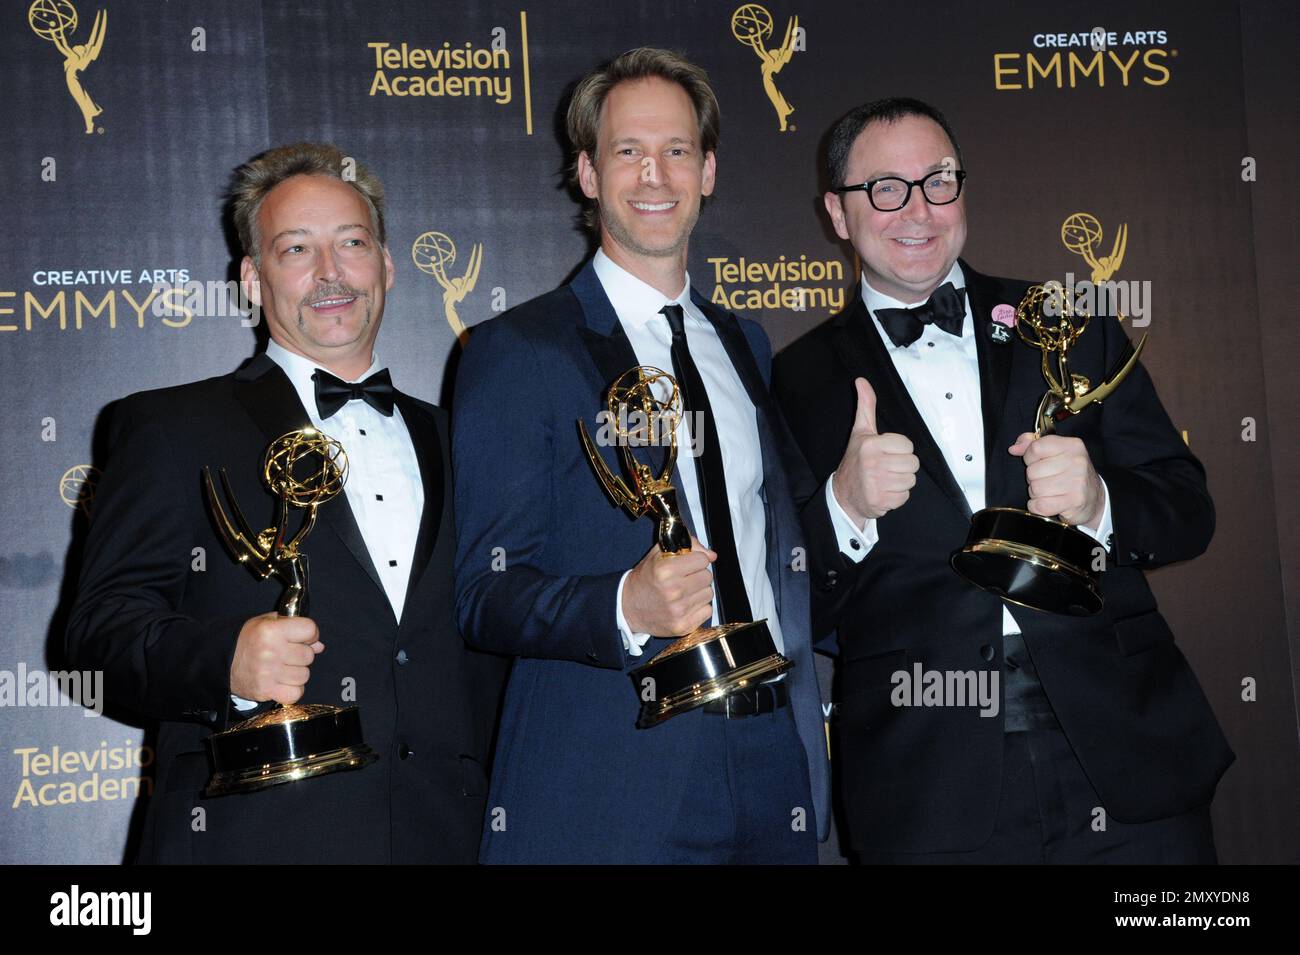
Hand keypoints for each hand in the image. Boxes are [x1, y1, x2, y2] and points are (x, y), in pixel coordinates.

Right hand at [229, 612, 323, 704]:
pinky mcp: (266, 691)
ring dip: (297, 673)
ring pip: (304, 675)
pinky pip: (296, 693)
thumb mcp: (266, 623)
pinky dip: (292, 689)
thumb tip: (318, 645)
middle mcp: (271, 651)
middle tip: (286, 654)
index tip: (303, 637)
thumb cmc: (246, 640)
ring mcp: (269, 673)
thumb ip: (293, 627)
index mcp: (271, 631)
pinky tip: (282, 682)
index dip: (310, 634)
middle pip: (308, 655)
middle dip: (301, 655)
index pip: (309, 630)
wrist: (220, 663)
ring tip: (281, 668)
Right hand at [622, 537, 715, 636]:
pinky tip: (685, 605)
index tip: (688, 563)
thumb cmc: (645, 579)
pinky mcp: (683, 626)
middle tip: (684, 578)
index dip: (695, 559)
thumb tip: (712, 555)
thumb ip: (687, 545)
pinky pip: (707, 610)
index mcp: (665, 570)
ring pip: (709, 593)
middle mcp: (673, 591)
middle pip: (707, 576)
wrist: (628, 607)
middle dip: (698, 574)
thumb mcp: (658, 554)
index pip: (702, 560)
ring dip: (699, 591)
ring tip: (683, 592)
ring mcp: (679, 611)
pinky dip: (699, 607)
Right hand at [832, 377, 918, 524]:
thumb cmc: (855, 460)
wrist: (843, 495)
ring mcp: (876, 484)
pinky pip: (904, 497)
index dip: (900, 450)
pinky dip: (896, 497)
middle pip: (912, 464)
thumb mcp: (860, 432)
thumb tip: (861, 380)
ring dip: (900, 482)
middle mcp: (872, 464)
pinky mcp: (880, 501)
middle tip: (886, 468)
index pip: (908, 446)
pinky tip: (883, 492)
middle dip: (902, 467)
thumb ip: (865, 406)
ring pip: (910, 480)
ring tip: (884, 480)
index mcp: (870, 444)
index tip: (885, 453)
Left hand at [1009, 432, 1103, 527]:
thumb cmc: (1070, 474)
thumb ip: (1033, 444)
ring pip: (1035, 488)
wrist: (1093, 499)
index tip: (1038, 462)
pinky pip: (1040, 505)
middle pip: (1032, 470)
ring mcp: (1077, 482)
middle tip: (1048, 480)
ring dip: (1037, 493)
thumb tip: (1014, 448)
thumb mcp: (1055, 453)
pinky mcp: (1074, 501)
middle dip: (1034, 478)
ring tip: (1050, 491)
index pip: (1035, 448)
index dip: (1030, 458)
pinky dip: (1038, 506)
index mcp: (1071, 445)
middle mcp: (1077, 461)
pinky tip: (1049, 502)